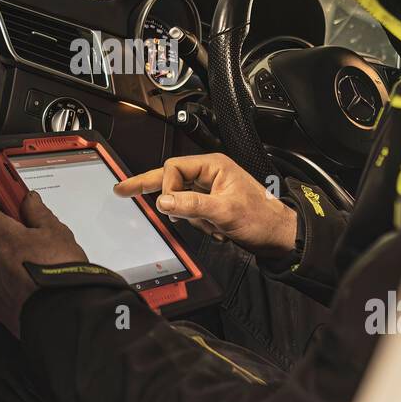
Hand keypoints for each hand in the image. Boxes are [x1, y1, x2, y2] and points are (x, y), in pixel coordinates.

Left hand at [0, 190, 86, 338]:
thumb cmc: (60, 273)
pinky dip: (9, 291)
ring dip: (8, 270)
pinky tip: (29, 292)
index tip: (9, 217)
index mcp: (3, 237)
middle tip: (32, 251)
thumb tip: (30, 200)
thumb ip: (38, 214)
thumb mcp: (57, 233)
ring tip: (34, 276)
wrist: (61, 314)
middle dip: (8, 247)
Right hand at [114, 153, 296, 255]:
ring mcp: (209, 190)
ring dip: (191, 217)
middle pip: (170, 178)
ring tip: (213, 226)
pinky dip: (198, 224)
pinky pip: (191, 212)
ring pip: (180, 200)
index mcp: (213, 165)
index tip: (170, 206)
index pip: (175, 168)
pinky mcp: (211, 205)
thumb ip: (191, 204)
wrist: (278, 235)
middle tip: (122, 190)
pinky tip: (216, 230)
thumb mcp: (224, 211)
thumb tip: (163, 201)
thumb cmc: (261, 217)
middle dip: (150, 188)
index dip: (168, 187)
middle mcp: (209, 174)